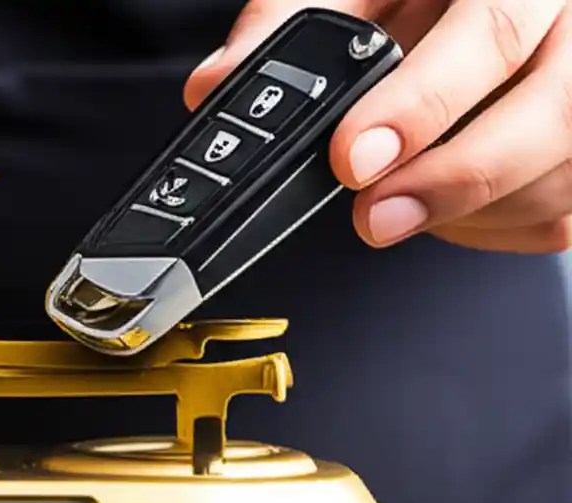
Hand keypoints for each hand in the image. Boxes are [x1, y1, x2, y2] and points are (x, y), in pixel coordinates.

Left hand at [185, 0, 571, 252]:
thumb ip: (287, 23)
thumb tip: (216, 87)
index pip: (494, 30)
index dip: (423, 105)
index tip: (354, 157)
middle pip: (555, 115)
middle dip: (453, 181)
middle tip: (373, 216)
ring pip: (563, 174)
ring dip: (470, 213)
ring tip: (392, 209)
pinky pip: (561, 211)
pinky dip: (494, 227)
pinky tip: (439, 210)